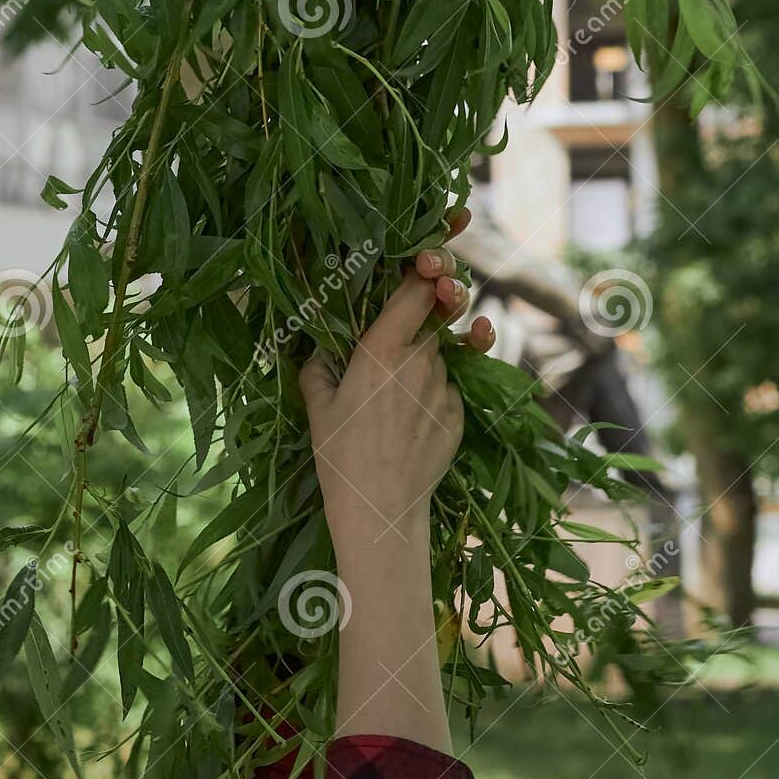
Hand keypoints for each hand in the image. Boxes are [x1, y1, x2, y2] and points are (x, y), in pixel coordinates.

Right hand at [300, 210, 494, 543]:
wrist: (381, 511)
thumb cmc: (340, 457)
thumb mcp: (319, 407)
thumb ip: (319, 368)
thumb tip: (319, 351)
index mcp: (383, 350)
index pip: (415, 289)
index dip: (422, 271)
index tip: (421, 266)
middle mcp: (421, 361)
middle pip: (431, 320)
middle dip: (422, 319)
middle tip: (399, 340)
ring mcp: (445, 387)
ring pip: (439, 358)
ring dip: (422, 364)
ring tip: (390, 403)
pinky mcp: (460, 412)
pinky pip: (447, 390)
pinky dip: (432, 396)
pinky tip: (409, 425)